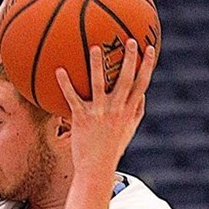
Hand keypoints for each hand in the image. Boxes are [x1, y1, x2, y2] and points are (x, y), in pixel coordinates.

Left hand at [55, 39, 155, 172]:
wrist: (96, 169)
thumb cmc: (112, 149)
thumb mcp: (129, 131)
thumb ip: (137, 111)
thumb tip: (143, 94)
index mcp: (128, 111)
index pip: (141, 84)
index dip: (147, 65)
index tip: (149, 48)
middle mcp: (116, 110)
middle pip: (125, 80)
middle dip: (129, 59)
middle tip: (130, 40)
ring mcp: (99, 114)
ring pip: (99, 85)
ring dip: (98, 65)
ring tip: (95, 47)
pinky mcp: (82, 119)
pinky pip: (73, 98)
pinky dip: (65, 84)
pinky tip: (59, 70)